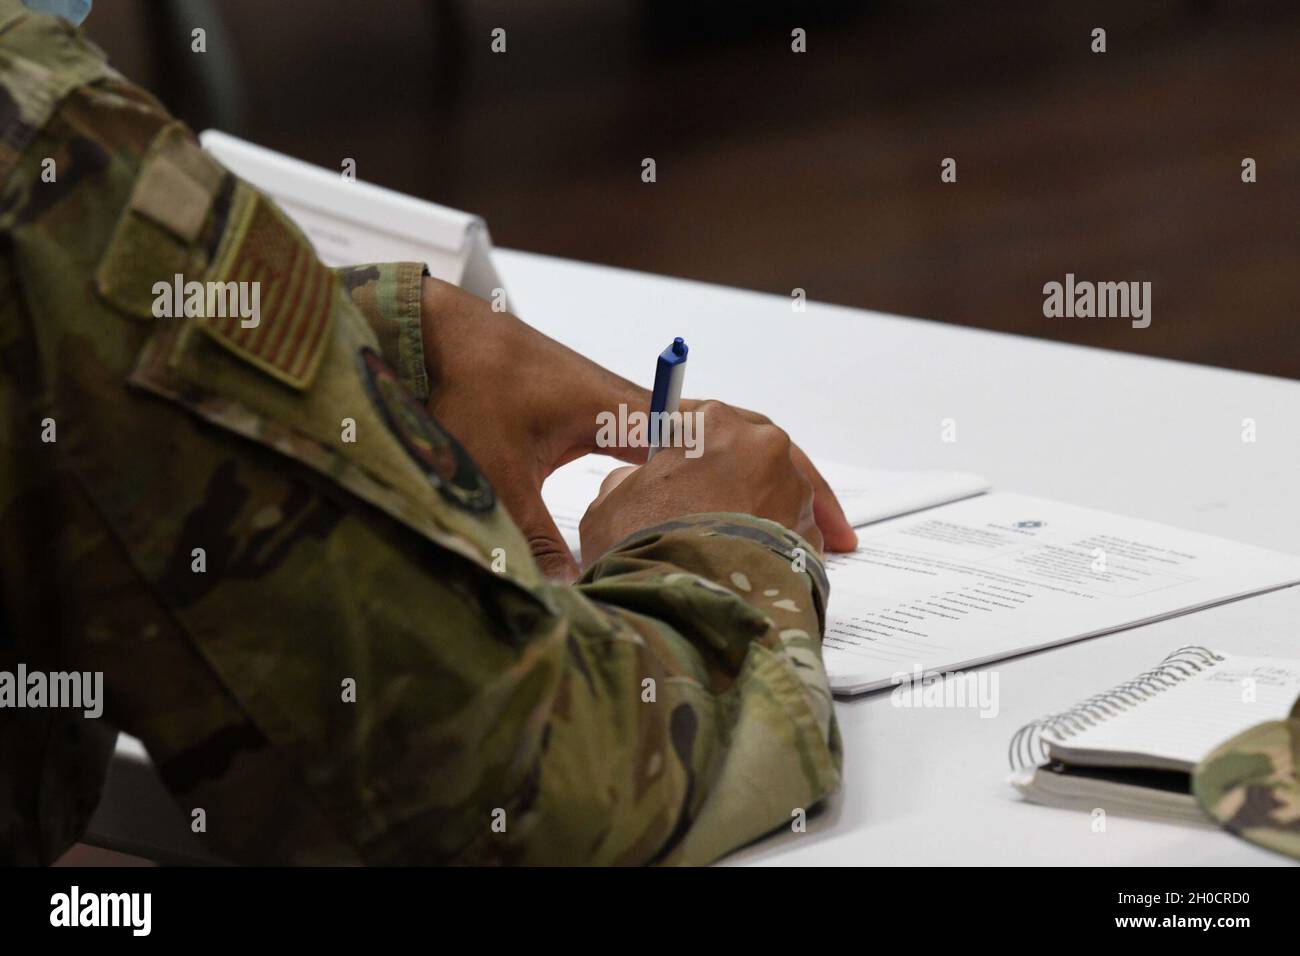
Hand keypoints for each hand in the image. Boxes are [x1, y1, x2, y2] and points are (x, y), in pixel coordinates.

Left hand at [419, 280, 856, 579]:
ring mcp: (616, 410)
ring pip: (703, 449)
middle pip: (738, 442)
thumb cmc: (460, 379)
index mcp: (625, 414)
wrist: (430, 330)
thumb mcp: (493, 472)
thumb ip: (533, 538)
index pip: (731, 449)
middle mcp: (633, 407)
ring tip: (770, 534)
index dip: (786, 485)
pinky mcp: (593, 419)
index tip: (825, 525)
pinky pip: (665, 452)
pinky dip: (695, 479)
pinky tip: (689, 514)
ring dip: (743, 483)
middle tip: (823, 535)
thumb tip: (577, 601)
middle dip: (786, 485)